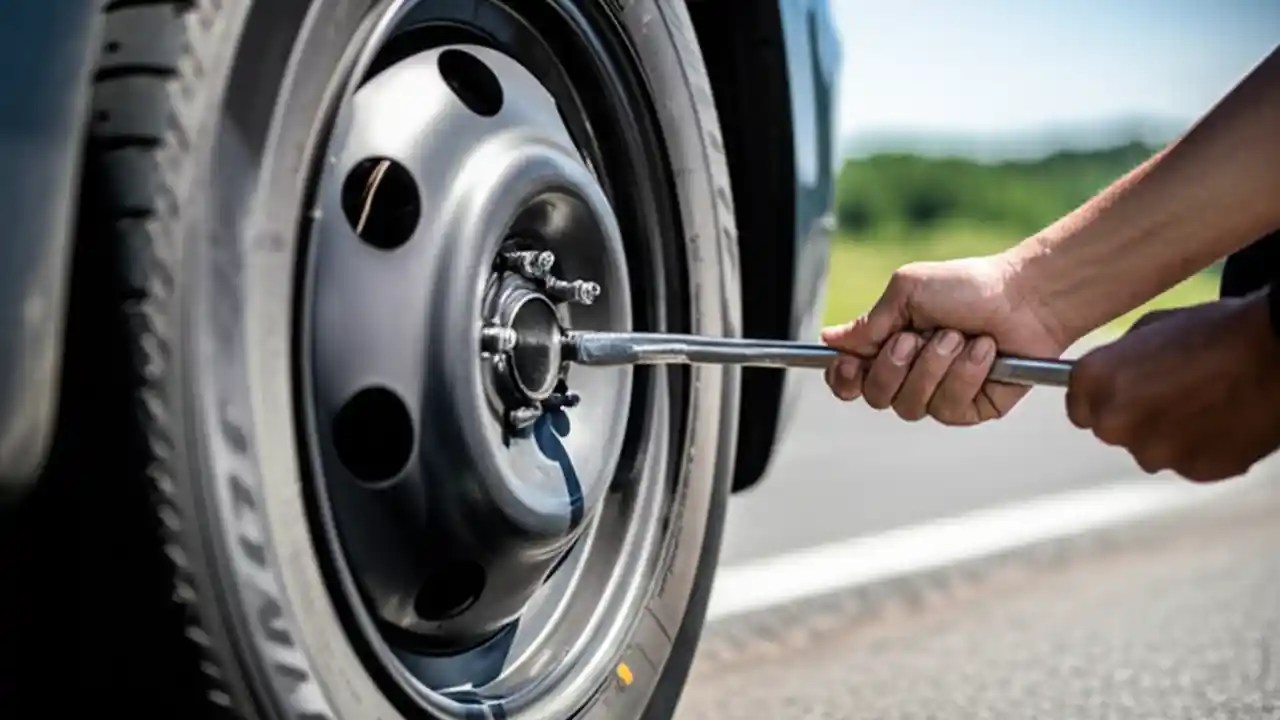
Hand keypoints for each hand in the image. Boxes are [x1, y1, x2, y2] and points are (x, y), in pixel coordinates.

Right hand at [821, 254, 1069, 424]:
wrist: (1025, 298)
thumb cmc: (968, 286)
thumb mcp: (907, 291)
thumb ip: (869, 322)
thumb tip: (830, 339)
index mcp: (888, 346)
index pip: (849, 378)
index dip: (843, 378)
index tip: (850, 363)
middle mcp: (909, 374)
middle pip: (875, 396)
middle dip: (894, 366)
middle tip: (917, 337)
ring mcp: (938, 394)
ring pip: (911, 406)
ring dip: (934, 366)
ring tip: (960, 337)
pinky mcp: (969, 409)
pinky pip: (948, 408)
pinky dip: (965, 375)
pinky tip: (983, 352)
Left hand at [1067, 291, 1279, 481]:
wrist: (1274, 353)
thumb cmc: (1215, 331)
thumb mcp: (1151, 329)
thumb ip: (1119, 361)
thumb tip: (1110, 378)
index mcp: (1095, 381)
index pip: (1078, 407)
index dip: (1103, 399)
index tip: (1122, 392)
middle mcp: (1114, 421)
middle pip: (1112, 430)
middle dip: (1134, 416)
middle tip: (1171, 393)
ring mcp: (1152, 451)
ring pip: (1150, 449)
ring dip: (1168, 434)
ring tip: (1205, 403)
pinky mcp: (1190, 471)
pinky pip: (1186, 462)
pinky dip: (1200, 447)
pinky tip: (1223, 419)